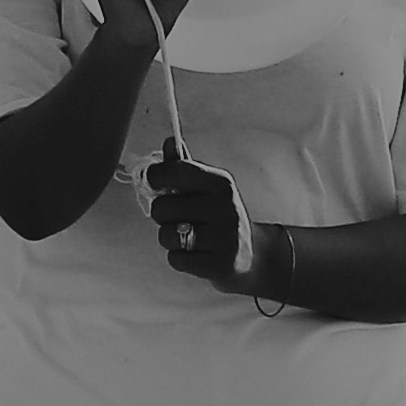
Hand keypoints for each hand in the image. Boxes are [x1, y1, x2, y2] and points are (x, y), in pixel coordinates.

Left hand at [141, 141, 258, 293]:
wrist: (252, 254)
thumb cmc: (222, 216)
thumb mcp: (209, 188)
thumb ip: (185, 166)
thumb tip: (169, 142)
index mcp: (221, 183)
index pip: (178, 170)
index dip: (156, 176)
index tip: (152, 181)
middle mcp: (224, 207)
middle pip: (164, 207)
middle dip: (161, 214)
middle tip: (174, 216)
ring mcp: (224, 237)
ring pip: (166, 235)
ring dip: (168, 238)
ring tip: (184, 236)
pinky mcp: (220, 264)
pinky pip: (176, 259)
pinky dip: (178, 258)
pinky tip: (194, 253)